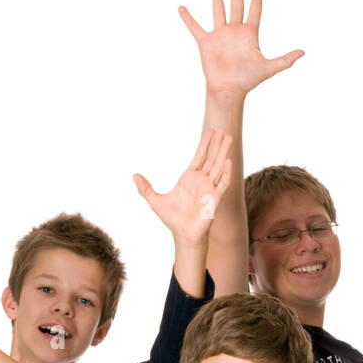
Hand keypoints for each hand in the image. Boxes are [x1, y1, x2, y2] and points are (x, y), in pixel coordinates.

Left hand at [133, 127, 232, 244]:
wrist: (183, 234)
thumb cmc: (173, 219)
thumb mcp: (155, 201)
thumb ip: (145, 188)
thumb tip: (134, 176)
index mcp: (189, 178)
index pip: (199, 156)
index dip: (204, 144)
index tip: (210, 131)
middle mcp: (201, 181)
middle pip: (211, 158)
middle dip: (216, 143)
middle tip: (221, 128)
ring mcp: (209, 189)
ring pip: (218, 166)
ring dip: (223, 153)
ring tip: (229, 138)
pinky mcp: (215, 199)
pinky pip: (222, 183)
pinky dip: (226, 173)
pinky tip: (229, 161)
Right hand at [179, 0, 303, 96]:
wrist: (228, 90)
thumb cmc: (248, 81)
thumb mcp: (269, 68)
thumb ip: (285, 59)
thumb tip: (303, 52)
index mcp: (249, 34)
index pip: (254, 11)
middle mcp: (234, 32)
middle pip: (236, 5)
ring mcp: (220, 35)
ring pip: (218, 10)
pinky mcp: (206, 42)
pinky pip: (195, 27)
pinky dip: (188, 18)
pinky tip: (182, 8)